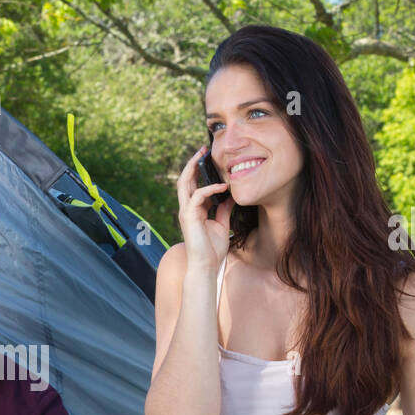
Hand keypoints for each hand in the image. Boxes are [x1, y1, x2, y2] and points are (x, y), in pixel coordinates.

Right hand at [176, 145, 233, 269]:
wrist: (206, 265)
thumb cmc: (213, 249)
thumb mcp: (222, 224)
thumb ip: (223, 209)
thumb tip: (230, 196)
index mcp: (193, 210)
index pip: (192, 185)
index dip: (198, 170)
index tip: (208, 158)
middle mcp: (186, 208)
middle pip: (184, 179)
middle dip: (192, 163)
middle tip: (203, 149)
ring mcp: (186, 212)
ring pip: (184, 183)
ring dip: (193, 168)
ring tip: (204, 156)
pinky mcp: (189, 217)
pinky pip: (198, 196)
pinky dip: (210, 188)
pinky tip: (222, 186)